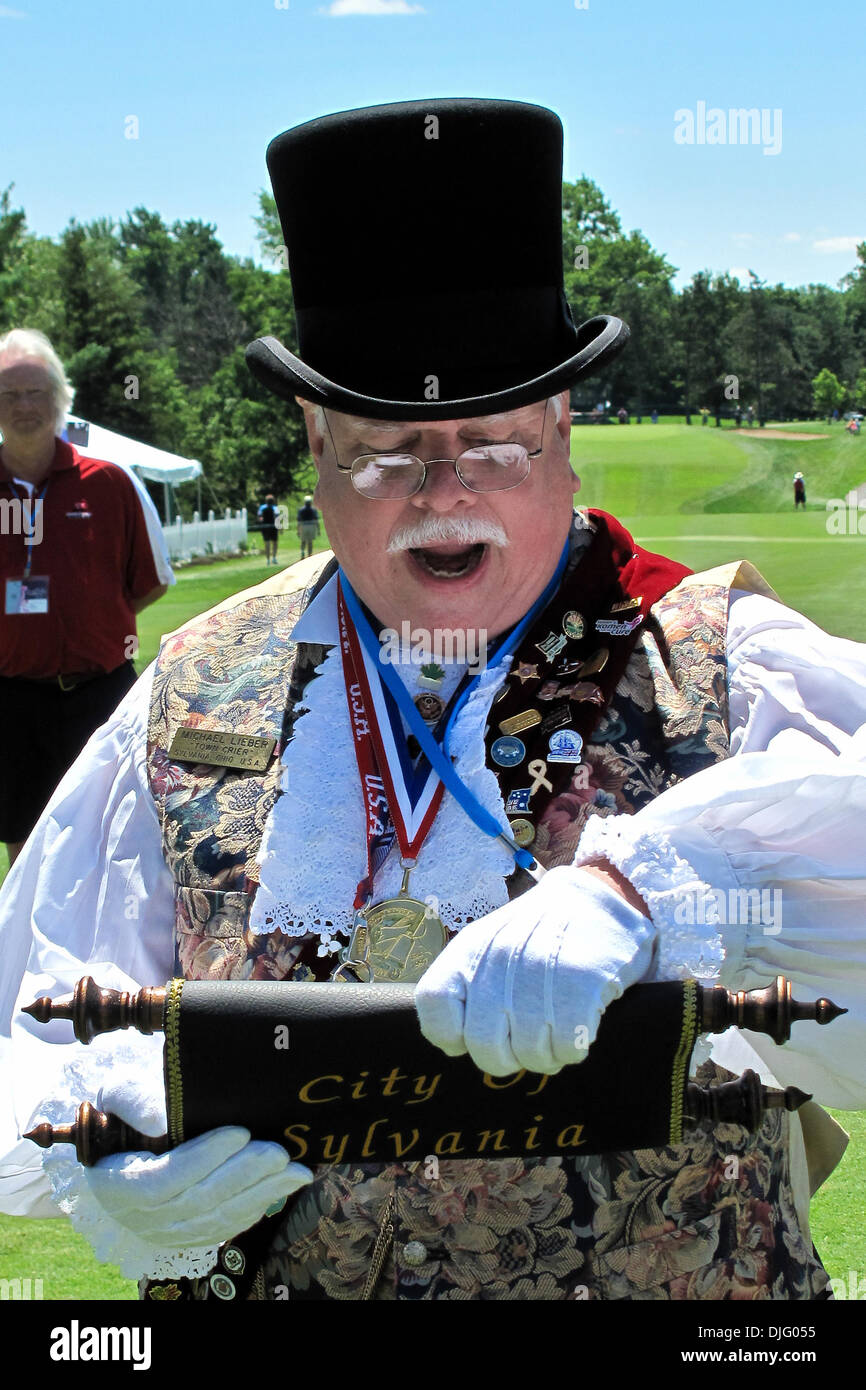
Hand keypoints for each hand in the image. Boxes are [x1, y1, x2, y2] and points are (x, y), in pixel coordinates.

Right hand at [87, 1075, 311, 1248]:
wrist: (122, 1142)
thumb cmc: (122, 1111)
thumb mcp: (118, 1095)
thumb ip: (136, 1103)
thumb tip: (160, 1120)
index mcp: (117, 1183)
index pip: (164, 1179)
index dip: (204, 1158)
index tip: (241, 1132)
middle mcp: (140, 1217)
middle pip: (198, 1202)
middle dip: (244, 1176)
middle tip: (279, 1152)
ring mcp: (165, 1231)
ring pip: (217, 1219)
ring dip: (260, 1195)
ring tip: (295, 1172)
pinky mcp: (186, 1235)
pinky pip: (223, 1229)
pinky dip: (254, 1209)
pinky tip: (280, 1189)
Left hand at [414, 866, 656, 1075]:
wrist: (597, 898)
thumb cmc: (538, 934)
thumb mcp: (488, 944)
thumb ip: (462, 987)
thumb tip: (452, 1045)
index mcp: (469, 950)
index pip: (433, 1007)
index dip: (450, 1034)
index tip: (472, 1034)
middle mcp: (499, 962)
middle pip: (484, 1047)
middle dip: (506, 1059)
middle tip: (524, 1044)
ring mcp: (540, 975)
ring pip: (530, 1056)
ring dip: (546, 1055)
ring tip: (554, 1032)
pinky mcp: (581, 987)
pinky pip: (568, 1049)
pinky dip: (573, 1048)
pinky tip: (578, 1025)